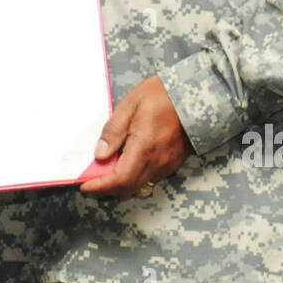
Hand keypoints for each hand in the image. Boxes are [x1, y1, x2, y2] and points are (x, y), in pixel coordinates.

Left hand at [80, 76, 193, 198]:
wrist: (197, 94)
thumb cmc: (164, 95)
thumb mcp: (131, 105)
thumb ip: (114, 131)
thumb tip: (100, 154)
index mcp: (145, 147)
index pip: (120, 179)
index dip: (101, 187)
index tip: (86, 186)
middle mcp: (158, 161)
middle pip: (129, 188)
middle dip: (108, 188)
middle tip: (91, 180)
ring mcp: (168, 163)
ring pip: (140, 184)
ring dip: (121, 182)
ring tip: (107, 169)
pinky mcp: (174, 161)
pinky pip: (150, 176)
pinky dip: (135, 175)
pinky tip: (127, 161)